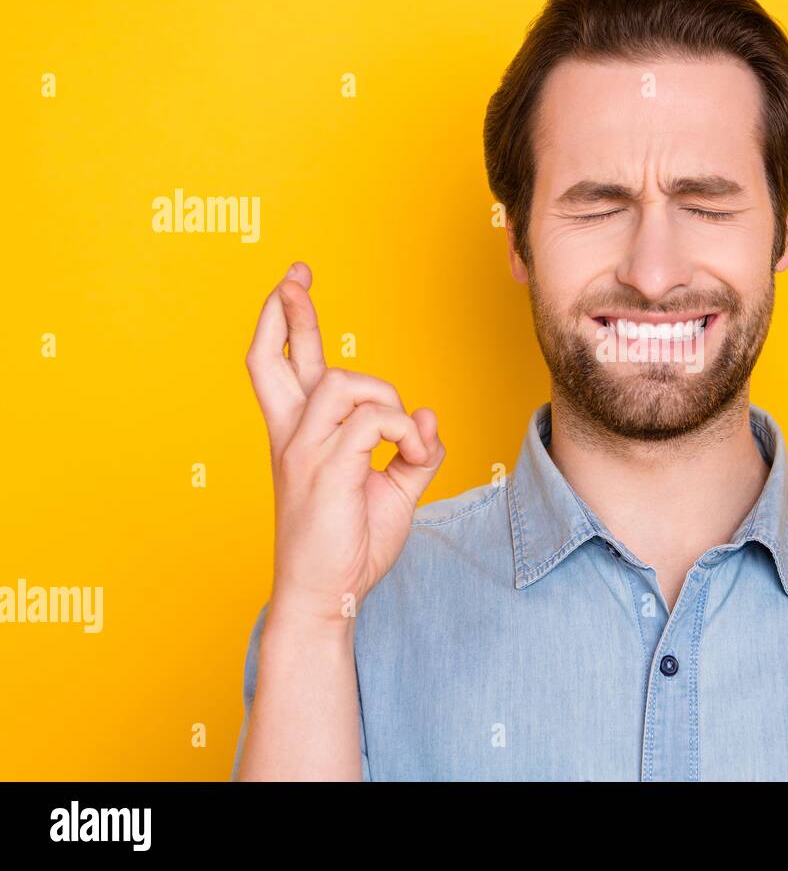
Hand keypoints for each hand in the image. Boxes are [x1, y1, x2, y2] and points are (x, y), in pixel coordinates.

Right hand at [245, 261, 444, 627]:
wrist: (326, 597)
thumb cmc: (351, 544)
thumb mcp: (393, 490)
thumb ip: (413, 448)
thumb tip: (428, 415)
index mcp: (301, 436)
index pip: (279, 367)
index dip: (283, 322)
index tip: (291, 284)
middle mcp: (293, 436)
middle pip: (275, 358)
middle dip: (287, 310)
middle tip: (297, 274)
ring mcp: (304, 451)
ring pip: (345, 381)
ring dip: (389, 399)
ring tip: (405, 441)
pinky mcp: (326, 469)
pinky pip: (376, 420)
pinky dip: (407, 433)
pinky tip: (415, 459)